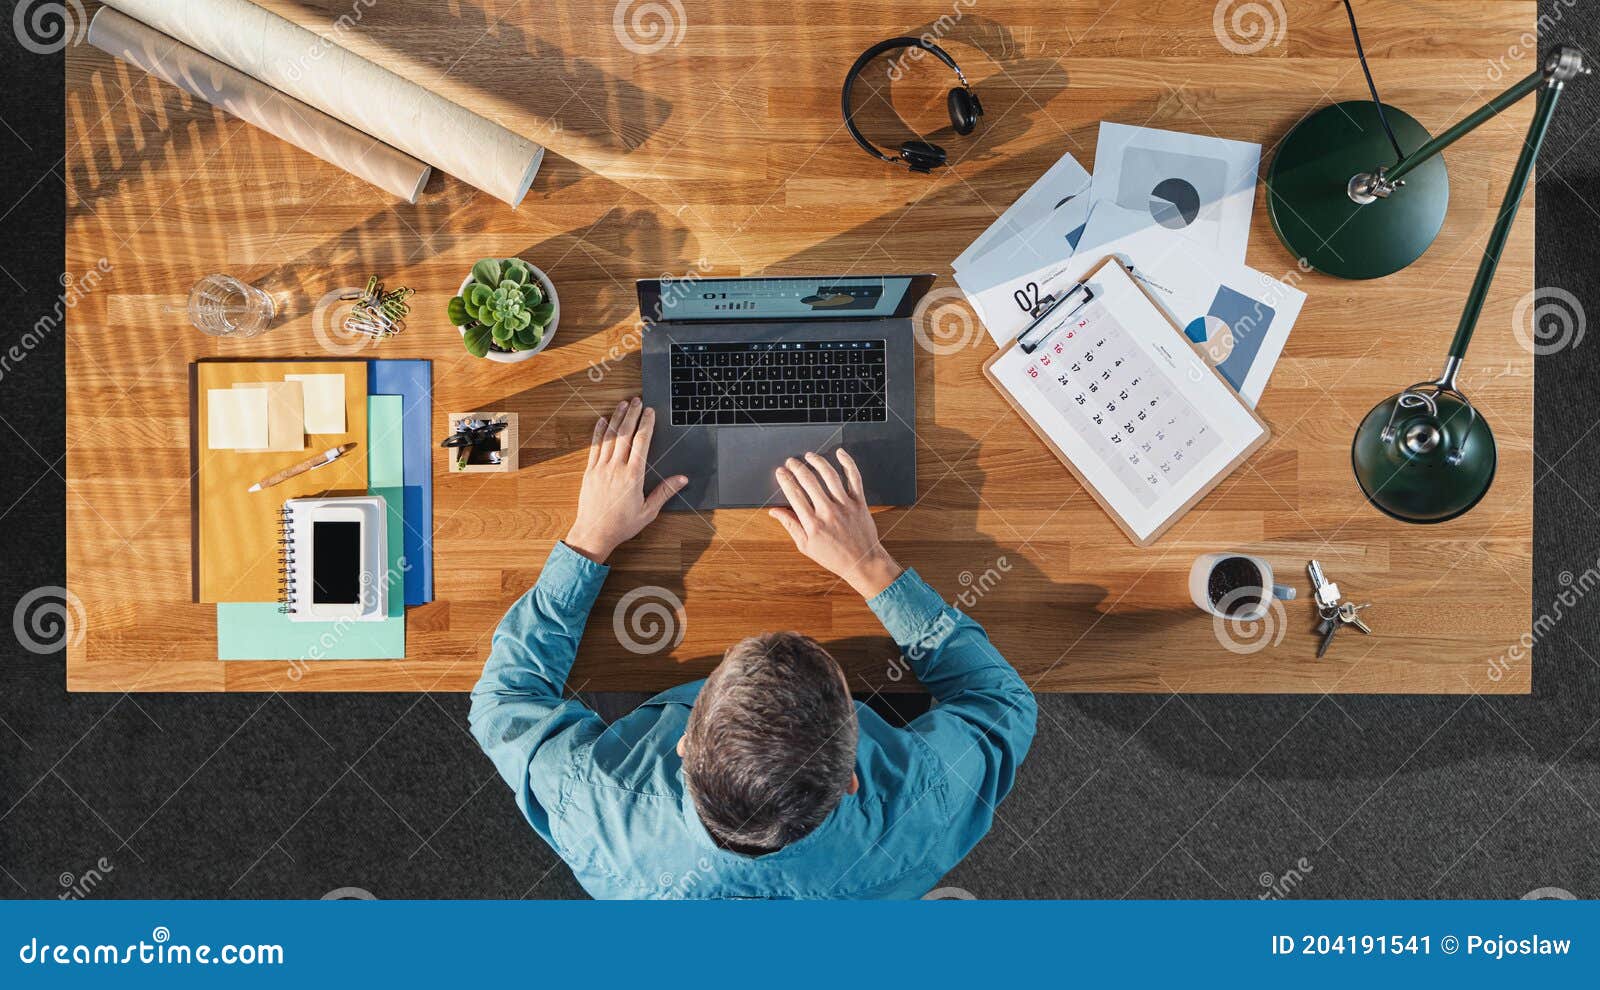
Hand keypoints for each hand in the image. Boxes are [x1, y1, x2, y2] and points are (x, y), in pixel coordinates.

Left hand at [565, 397, 686, 562]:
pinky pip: (595, 447)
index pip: (641, 442)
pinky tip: (603, 421)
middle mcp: (616, 468)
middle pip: (626, 434)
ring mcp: (601, 468)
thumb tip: (682, 479)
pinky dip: (599, 432)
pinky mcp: (590, 472)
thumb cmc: (621, 525)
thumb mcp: (649, 511)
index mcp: (633, 476)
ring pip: (610, 437)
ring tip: (623, 404)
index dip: (646, 424)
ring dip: (617, 419)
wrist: (594, 533)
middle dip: (632, 414)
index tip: (649, 412)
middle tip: (637, 400)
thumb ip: (665, 492)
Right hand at [770, 449, 902, 598]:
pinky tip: (839, 453)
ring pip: (829, 476)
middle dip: (797, 468)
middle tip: (790, 462)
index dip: (785, 480)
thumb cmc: (833, 556)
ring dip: (817, 462)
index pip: (795, 495)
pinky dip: (848, 463)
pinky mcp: (859, 502)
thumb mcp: (806, 546)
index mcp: (813, 524)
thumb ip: (790, 525)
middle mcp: (828, 512)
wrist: (863, 562)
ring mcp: (845, 505)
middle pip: (809, 482)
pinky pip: (854, 478)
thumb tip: (774, 511)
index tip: (780, 472)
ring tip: (808, 455)